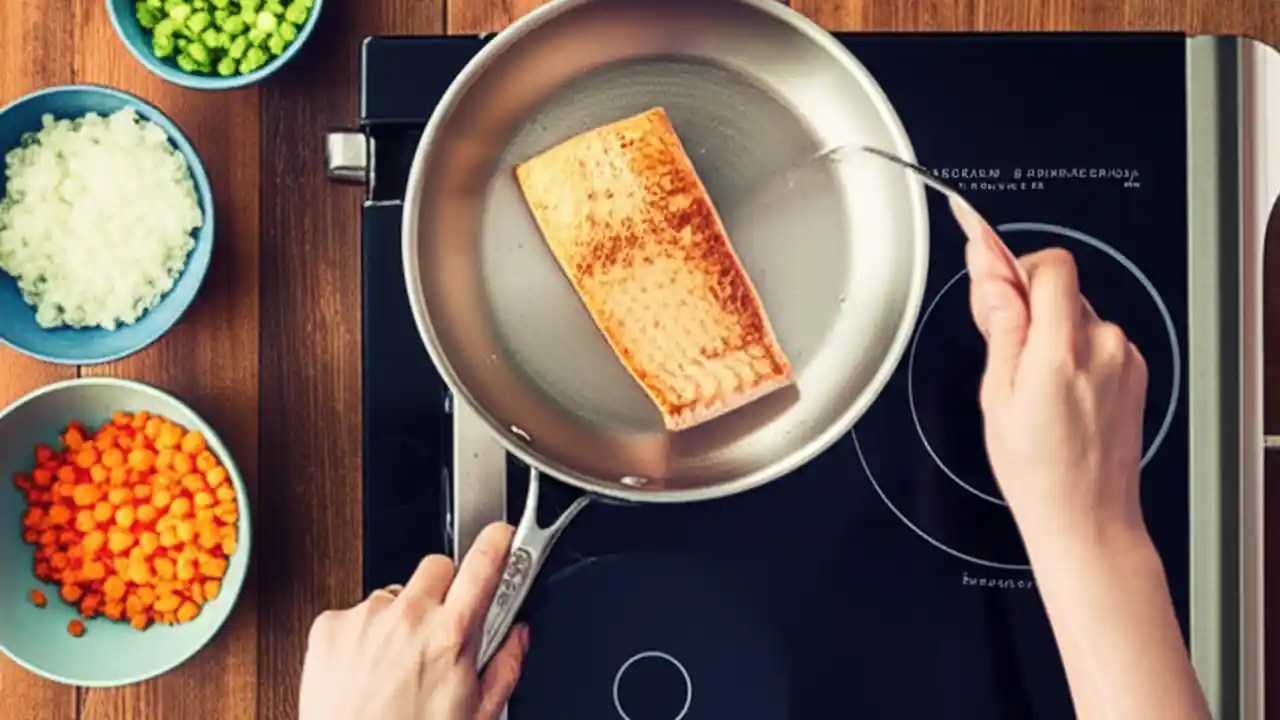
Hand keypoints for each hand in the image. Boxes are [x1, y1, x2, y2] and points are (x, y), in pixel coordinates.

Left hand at [299, 523, 529, 719]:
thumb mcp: (477, 713)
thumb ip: (505, 666)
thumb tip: (519, 636)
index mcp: (452, 633)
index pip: (484, 562)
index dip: (499, 541)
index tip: (504, 537)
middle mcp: (409, 616)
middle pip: (438, 565)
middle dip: (445, 587)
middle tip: (443, 622)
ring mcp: (366, 616)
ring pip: (395, 592)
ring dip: (401, 615)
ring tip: (396, 661)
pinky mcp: (330, 625)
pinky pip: (356, 613)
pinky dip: (363, 635)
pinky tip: (366, 668)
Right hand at [956, 209, 1209, 718]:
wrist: (1086, 517)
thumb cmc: (1036, 469)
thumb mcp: (996, 395)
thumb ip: (1001, 324)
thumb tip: (991, 271)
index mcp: (1061, 351)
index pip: (1049, 266)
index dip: (1013, 262)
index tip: (981, 247)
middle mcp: (1103, 345)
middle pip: (1060, 287)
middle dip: (1027, 303)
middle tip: (1002, 349)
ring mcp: (1125, 357)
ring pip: (1077, 312)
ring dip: (1051, 330)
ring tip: (1033, 384)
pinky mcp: (1136, 370)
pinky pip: (1097, 338)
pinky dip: (1074, 349)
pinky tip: (1060, 391)